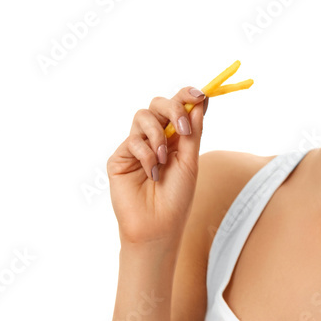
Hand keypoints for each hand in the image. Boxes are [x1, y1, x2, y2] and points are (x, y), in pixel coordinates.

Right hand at [107, 86, 207, 245]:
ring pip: (143, 117)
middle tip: (183, 128)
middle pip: (158, 104)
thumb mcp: (190, 162)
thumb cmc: (176, 198)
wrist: (157, 226)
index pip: (179, 108)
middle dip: (173, 109)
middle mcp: (155, 139)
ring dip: (158, 135)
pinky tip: (152, 173)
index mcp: (175, 139)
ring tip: (164, 159)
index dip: (187, 96)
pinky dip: (147, 155)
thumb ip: (193, 133)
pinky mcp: (120, 157)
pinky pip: (133, 141)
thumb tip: (200, 102)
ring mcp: (136, 147)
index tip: (200, 94)